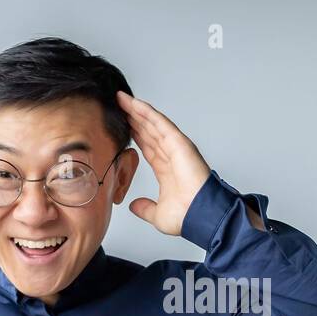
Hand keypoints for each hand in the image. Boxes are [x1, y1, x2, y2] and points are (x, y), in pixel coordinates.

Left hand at [117, 91, 211, 235]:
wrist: (199, 216)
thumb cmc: (186, 216)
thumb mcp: (157, 214)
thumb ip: (145, 208)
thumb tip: (134, 206)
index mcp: (166, 170)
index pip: (147, 146)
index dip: (135, 134)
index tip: (122, 125)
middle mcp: (171, 155)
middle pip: (148, 131)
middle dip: (133, 117)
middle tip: (118, 105)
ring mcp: (175, 147)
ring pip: (153, 123)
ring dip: (137, 110)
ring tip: (122, 98)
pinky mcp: (179, 143)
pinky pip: (161, 123)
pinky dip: (147, 112)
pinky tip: (134, 103)